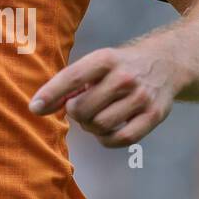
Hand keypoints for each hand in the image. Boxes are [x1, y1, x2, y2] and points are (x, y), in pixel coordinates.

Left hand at [28, 44, 179, 146]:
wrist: (165, 63)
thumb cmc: (119, 66)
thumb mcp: (95, 64)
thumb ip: (69, 83)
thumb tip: (39, 107)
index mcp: (105, 59)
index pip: (72, 78)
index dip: (50, 94)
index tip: (34, 107)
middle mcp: (124, 77)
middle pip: (83, 108)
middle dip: (74, 112)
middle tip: (80, 108)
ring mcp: (141, 97)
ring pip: (100, 125)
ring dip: (90, 127)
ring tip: (94, 117)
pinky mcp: (154, 116)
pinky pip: (122, 139)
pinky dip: (107, 139)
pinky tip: (105, 132)